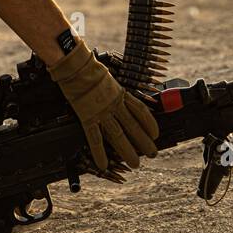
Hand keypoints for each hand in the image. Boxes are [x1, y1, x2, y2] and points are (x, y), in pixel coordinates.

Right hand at [47, 38, 159, 171]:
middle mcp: (115, 105)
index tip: (156, 134)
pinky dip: (99, 153)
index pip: (140, 111)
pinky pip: (95, 139)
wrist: (76, 67)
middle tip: (153, 153)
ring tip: (135, 164)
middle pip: (134, 127)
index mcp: (121, 94)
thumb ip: (113, 89)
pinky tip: (104, 166)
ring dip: (127, 151)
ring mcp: (102, 113)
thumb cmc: (89, 69)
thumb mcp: (108, 78)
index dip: (150, 123)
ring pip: (118, 136)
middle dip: (144, 142)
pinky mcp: (88, 118)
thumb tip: (117, 95)